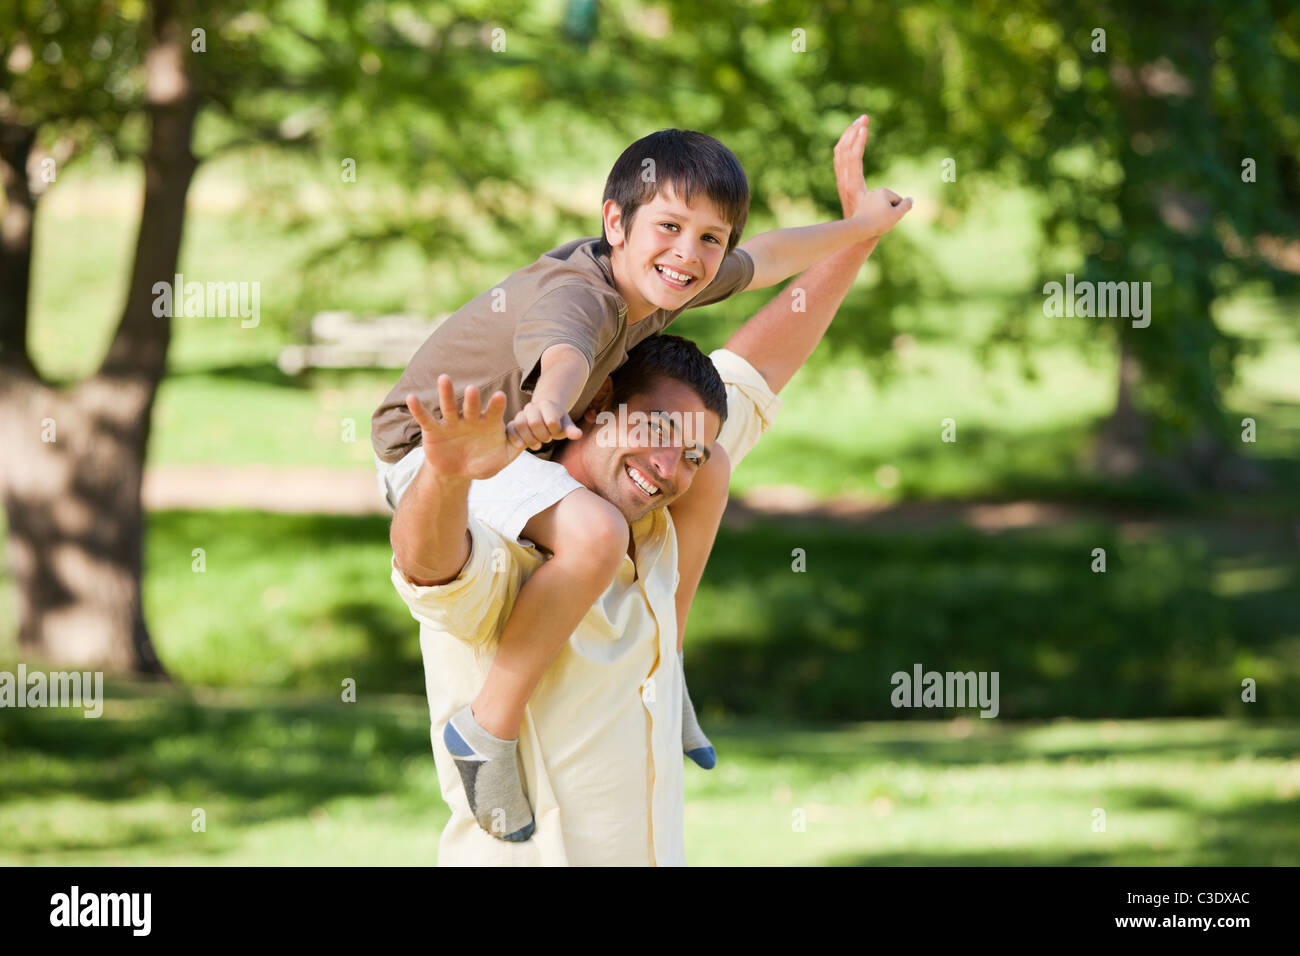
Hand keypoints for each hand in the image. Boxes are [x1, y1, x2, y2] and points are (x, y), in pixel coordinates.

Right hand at [406, 375, 520, 480]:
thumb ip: (514, 448)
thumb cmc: (483, 461)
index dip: (497, 404)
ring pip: (449, 406)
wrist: (458, 473)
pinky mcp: (434, 430)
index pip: (494, 411)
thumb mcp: (501, 459)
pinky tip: (411, 398)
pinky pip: (426, 418)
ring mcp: (451, 422)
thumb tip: (528, 437)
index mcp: (488, 422)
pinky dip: (418, 409)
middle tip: (472, 390)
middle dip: (472, 398)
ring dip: (446, 393)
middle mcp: (470, 418)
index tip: (501, 396)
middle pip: (471, 405)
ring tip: (444, 378)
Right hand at [507, 398, 582, 450]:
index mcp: (547, 405)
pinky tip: (523, 446)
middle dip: (543, 435)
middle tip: (547, 439)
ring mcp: (521, 414)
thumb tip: (578, 435)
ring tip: (538, 444)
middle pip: (535, 422)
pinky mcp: (512, 423)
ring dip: (530, 439)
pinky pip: (511, 430)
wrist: (543, 419)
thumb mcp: (565, 426)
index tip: (556, 432)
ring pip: (521, 425)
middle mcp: (532, 407)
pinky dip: (516, 439)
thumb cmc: (557, 423)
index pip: (551, 421)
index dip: (555, 431)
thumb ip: (571, 430)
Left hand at [834, 114, 912, 236]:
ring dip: (848, 134)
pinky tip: (853, 135)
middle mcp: (845, 180)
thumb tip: (910, 200)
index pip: (853, 159)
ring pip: (839, 151)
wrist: (856, 232)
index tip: (865, 127)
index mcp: (854, 186)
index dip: (858, 142)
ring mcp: (842, 179)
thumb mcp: (889, 215)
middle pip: (843, 149)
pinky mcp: (843, 179)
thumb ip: (901, 206)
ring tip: (860, 121)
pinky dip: (846, 143)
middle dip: (853, 130)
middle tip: (864, 117)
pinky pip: (840, 156)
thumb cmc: (873, 224)